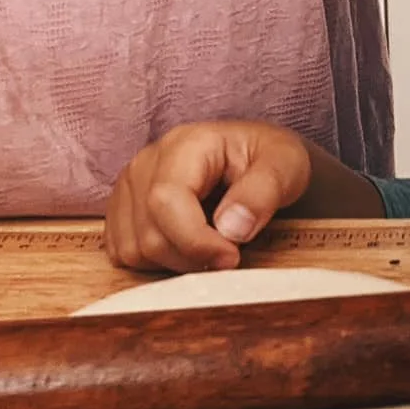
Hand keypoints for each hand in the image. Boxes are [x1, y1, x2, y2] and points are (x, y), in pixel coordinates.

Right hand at [105, 121, 314, 272]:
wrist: (258, 159)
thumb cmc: (271, 159)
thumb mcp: (286, 166)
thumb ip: (263, 193)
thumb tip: (231, 229)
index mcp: (183, 145)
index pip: (165, 201)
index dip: (196, 241)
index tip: (232, 256)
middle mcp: (145, 163)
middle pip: (149, 234)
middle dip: (193, 257)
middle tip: (229, 254)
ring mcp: (128, 187)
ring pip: (134, 250)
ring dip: (176, 262)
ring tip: (210, 247)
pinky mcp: (123, 210)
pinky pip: (124, 253)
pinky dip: (156, 263)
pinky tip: (186, 249)